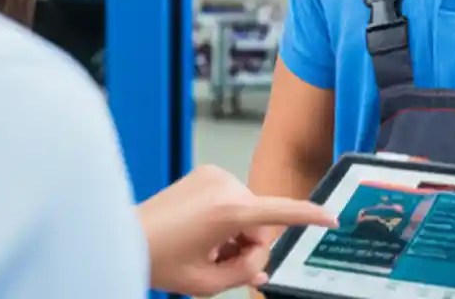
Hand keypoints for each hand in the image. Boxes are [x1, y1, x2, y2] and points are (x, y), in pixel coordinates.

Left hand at [138, 164, 337, 296]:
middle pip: (261, 224)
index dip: (309, 217)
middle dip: (247, 246)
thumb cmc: (158, 257)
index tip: (331, 219)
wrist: (123, 234)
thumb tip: (261, 268)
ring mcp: (215, 175)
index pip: (281, 212)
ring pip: (249, 213)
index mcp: (227, 211)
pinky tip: (202, 231)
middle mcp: (225, 185)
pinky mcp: (207, 173)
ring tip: (204, 246)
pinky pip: (233, 200)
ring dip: (235, 233)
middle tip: (217, 261)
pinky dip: (226, 219)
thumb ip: (243, 275)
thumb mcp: (205, 281)